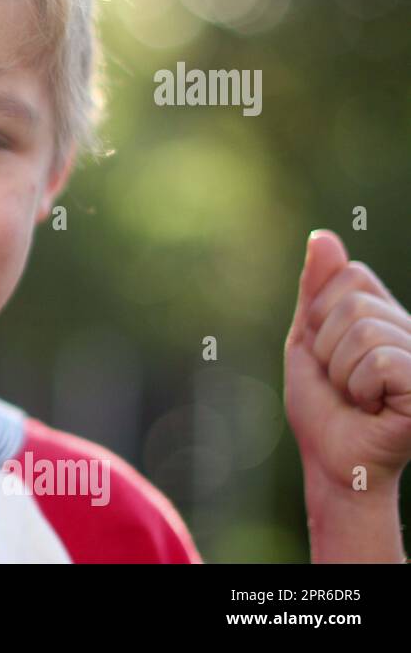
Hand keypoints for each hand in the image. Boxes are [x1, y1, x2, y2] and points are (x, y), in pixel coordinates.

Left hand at [285, 229, 410, 497]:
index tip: (329, 353)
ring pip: (363, 332)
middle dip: (328, 348)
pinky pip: (379, 362)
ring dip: (342, 373)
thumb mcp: (308, 341)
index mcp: (389, 315)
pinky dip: (360, 389)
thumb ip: (317, 290)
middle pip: (353, 303)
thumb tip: (323, 236)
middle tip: (343, 383)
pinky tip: (375, 408)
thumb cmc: (324, 408)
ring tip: (359, 397)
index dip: (321, 315)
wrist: (333, 462)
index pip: (350, 275)